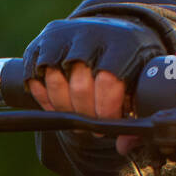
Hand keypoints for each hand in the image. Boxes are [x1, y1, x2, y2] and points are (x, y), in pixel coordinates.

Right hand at [23, 13, 175, 154]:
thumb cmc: (131, 61)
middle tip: (90, 123)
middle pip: (79, 85)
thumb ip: (137, 114)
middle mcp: (92, 33)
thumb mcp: (142, 82)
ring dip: (61, 106)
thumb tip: (123, 145)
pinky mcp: (44, 40)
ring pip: (53, 79)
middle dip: (83, 113)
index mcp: (123, 42)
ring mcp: (65, 34)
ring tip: (74, 114)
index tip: (106, 123)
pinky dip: (41, 95)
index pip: (108, 80)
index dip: (105, 110)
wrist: (113, 29)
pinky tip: (55, 103)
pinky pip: (33, 75)